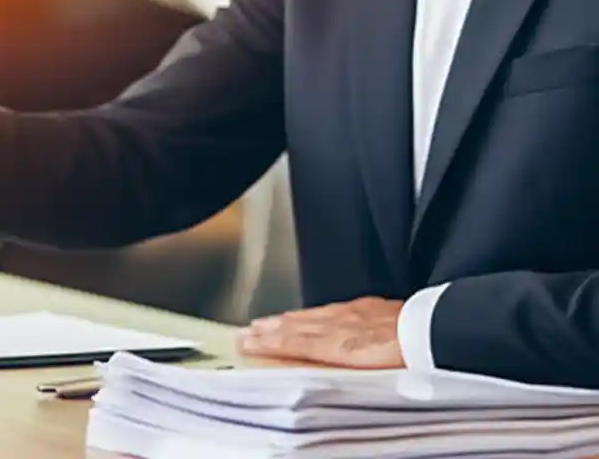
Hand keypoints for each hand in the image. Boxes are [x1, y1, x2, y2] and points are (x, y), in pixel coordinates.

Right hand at [236, 297, 404, 368]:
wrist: (436, 332)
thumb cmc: (408, 361)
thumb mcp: (366, 373)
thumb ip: (334, 372)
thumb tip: (305, 372)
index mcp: (337, 344)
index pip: (294, 342)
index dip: (267, 342)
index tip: (245, 342)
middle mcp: (340, 325)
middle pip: (297, 327)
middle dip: (269, 329)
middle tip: (247, 332)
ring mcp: (355, 314)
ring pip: (312, 316)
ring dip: (287, 319)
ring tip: (268, 322)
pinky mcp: (371, 307)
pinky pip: (333, 308)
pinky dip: (315, 311)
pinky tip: (312, 312)